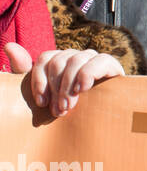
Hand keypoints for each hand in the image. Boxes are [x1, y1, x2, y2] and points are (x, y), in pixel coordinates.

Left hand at [5, 44, 125, 117]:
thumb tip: (9, 46)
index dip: (40, 80)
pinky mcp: (112, 65)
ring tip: (70, 106)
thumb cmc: (72, 110)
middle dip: (56, 88)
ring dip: (69, 86)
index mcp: (61, 62)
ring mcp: (94, 59)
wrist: (104, 124)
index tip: (41, 103)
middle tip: (59, 111)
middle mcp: (76, 57)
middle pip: (59, 61)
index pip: (45, 58)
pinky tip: (83, 89)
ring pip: (76, 60)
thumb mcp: (46, 95)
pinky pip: (98, 60)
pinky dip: (87, 74)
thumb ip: (24, 72)